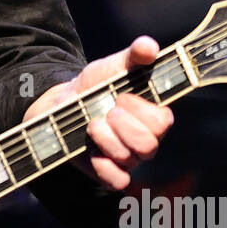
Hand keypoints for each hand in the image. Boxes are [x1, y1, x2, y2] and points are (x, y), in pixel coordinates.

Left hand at [24, 36, 173, 189]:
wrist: (63, 102)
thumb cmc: (95, 84)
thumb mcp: (114, 64)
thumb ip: (135, 55)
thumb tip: (149, 47)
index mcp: (152, 114)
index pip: (163, 122)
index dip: (142, 110)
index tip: (121, 95)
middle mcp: (145, 139)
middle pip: (149, 145)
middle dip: (124, 126)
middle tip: (107, 111)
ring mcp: (127, 158)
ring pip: (130, 159)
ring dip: (108, 139)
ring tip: (93, 124)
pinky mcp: (108, 172)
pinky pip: (117, 180)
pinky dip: (104, 166)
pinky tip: (92, 149)